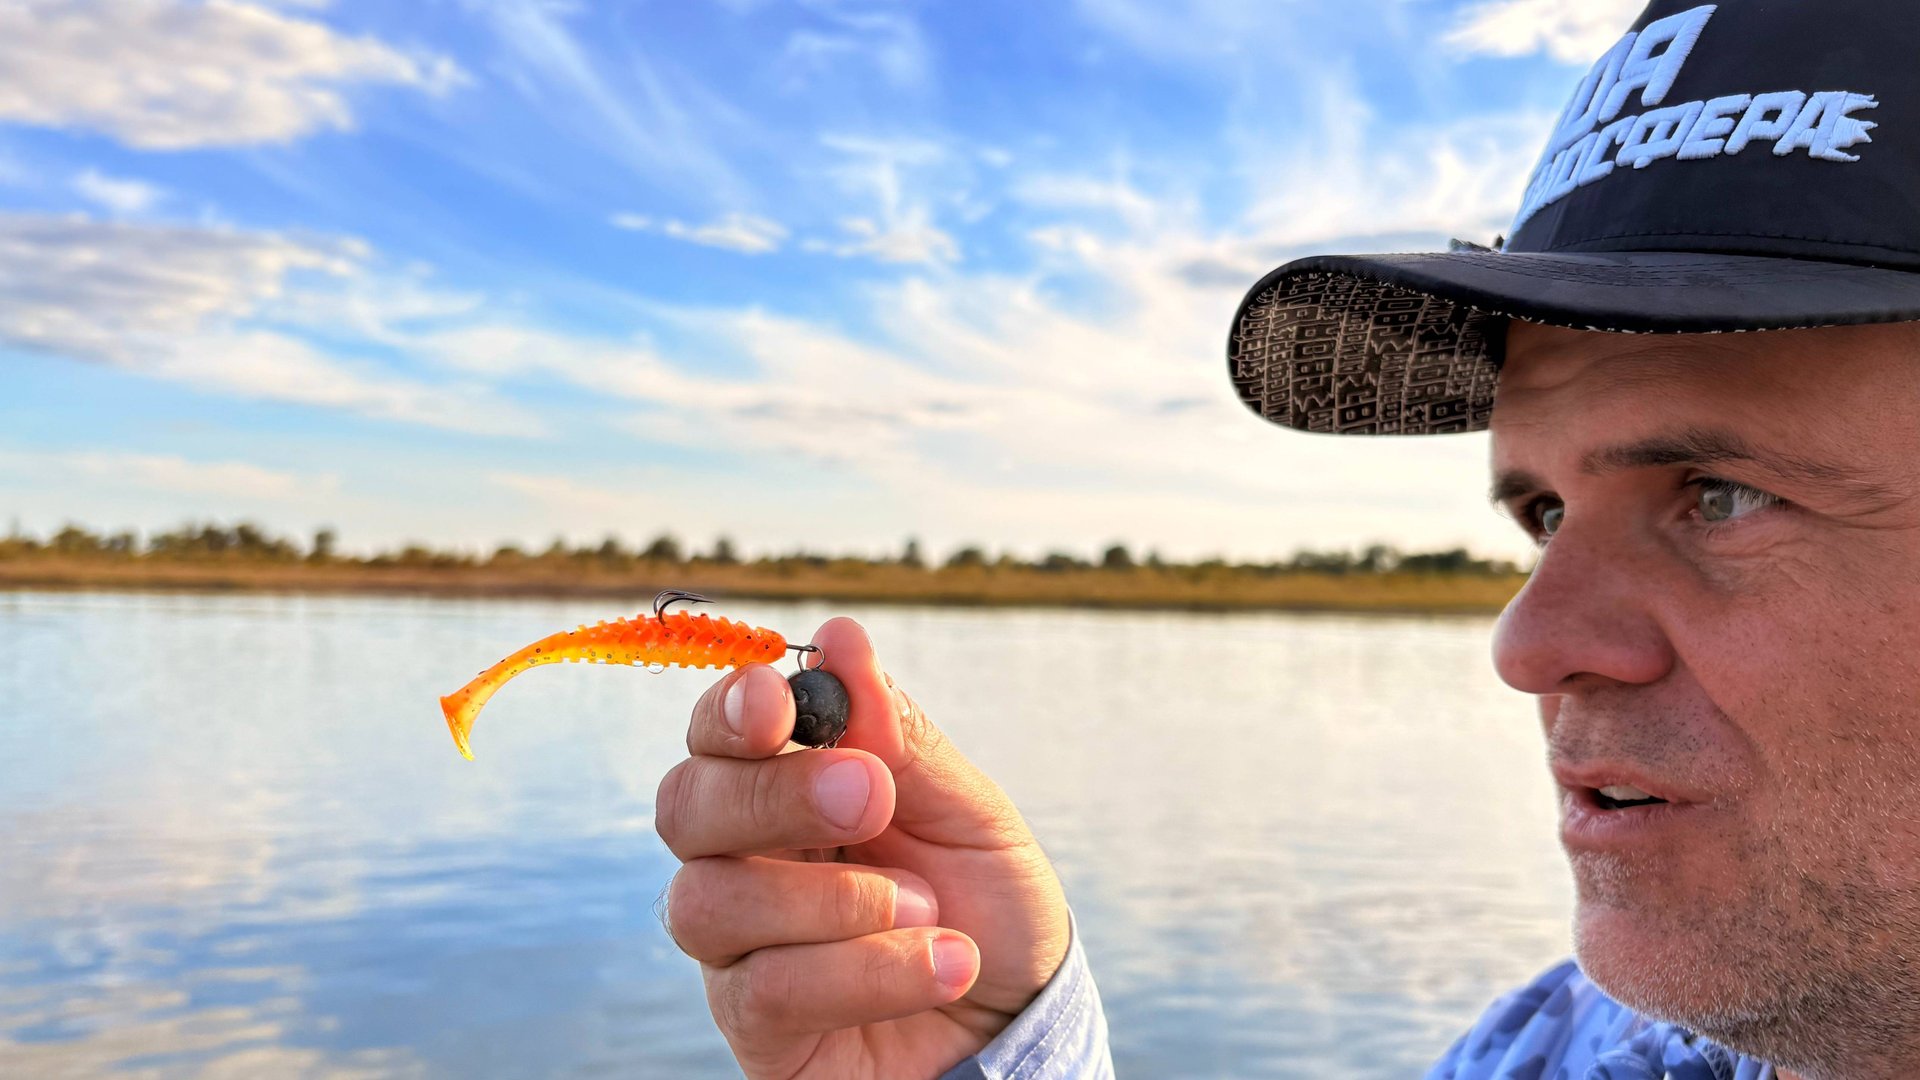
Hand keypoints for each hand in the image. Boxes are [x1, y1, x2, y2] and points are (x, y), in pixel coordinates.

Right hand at [655, 616, 1069, 1078]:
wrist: (1020, 1028)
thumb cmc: (988, 908)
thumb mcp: (970, 813)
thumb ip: (900, 739)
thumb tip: (841, 637)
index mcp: (789, 788)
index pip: (719, 733)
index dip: (731, 710)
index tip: (779, 702)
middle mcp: (744, 860)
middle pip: (684, 806)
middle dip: (773, 794)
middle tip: (872, 798)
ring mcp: (739, 947)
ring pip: (707, 901)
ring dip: (832, 900)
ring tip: (930, 910)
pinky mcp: (756, 1027)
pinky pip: (763, 989)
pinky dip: (868, 970)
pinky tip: (944, 963)